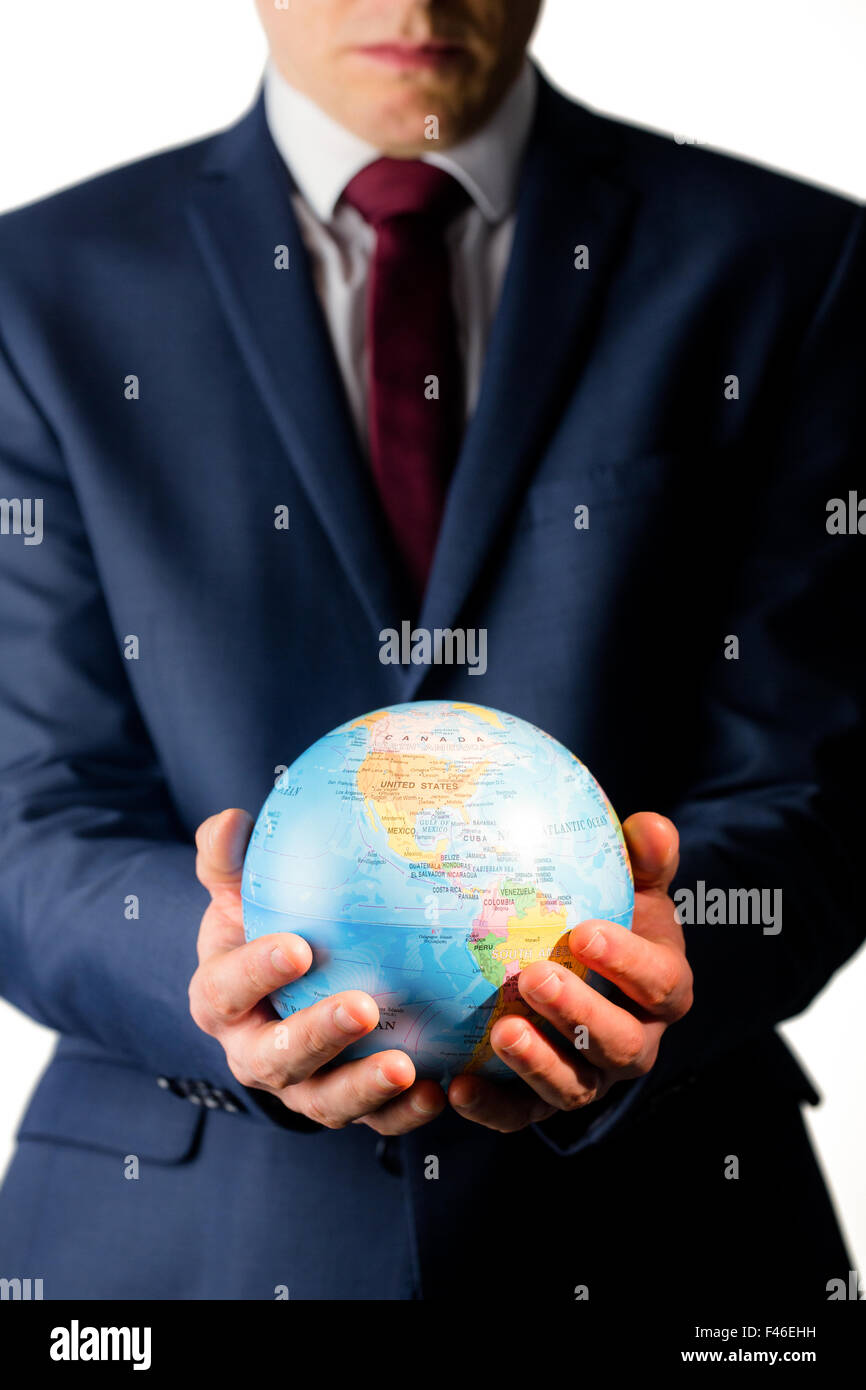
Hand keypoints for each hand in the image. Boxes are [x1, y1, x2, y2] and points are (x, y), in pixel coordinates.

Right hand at [188, 808, 445, 1133]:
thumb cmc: (264, 924)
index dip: (257, 972)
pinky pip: (372, 1121)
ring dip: (363, 1087)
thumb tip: (233, 821)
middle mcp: (252, 1053)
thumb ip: (229, 859)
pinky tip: (441, 1092)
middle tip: (363, 1007)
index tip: (299, 946)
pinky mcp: (343, 1106)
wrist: (283, 983)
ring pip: (324, 1101)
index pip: (228, 988)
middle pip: (276, 1057)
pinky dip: (403, 1115)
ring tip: (407, 1068)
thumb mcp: (239, 891)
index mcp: (220, 998)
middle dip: (318, 1035)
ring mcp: (299, 1088)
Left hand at [448, 813, 692, 1131]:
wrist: (586, 971)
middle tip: (534, 978)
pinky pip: (521, 1114)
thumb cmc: (611, 917)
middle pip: (620, 1044)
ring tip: (500, 1032)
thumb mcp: (634, 886)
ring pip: (573, 1086)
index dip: (628, 963)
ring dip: (538, 1063)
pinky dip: (492, 1109)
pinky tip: (457, 1088)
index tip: (587, 933)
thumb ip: (646, 857)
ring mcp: (590, 1077)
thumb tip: (647, 825)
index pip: (659, 983)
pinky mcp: (543, 1100)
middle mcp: (635, 1043)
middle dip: (579, 1015)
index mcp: (662, 990)